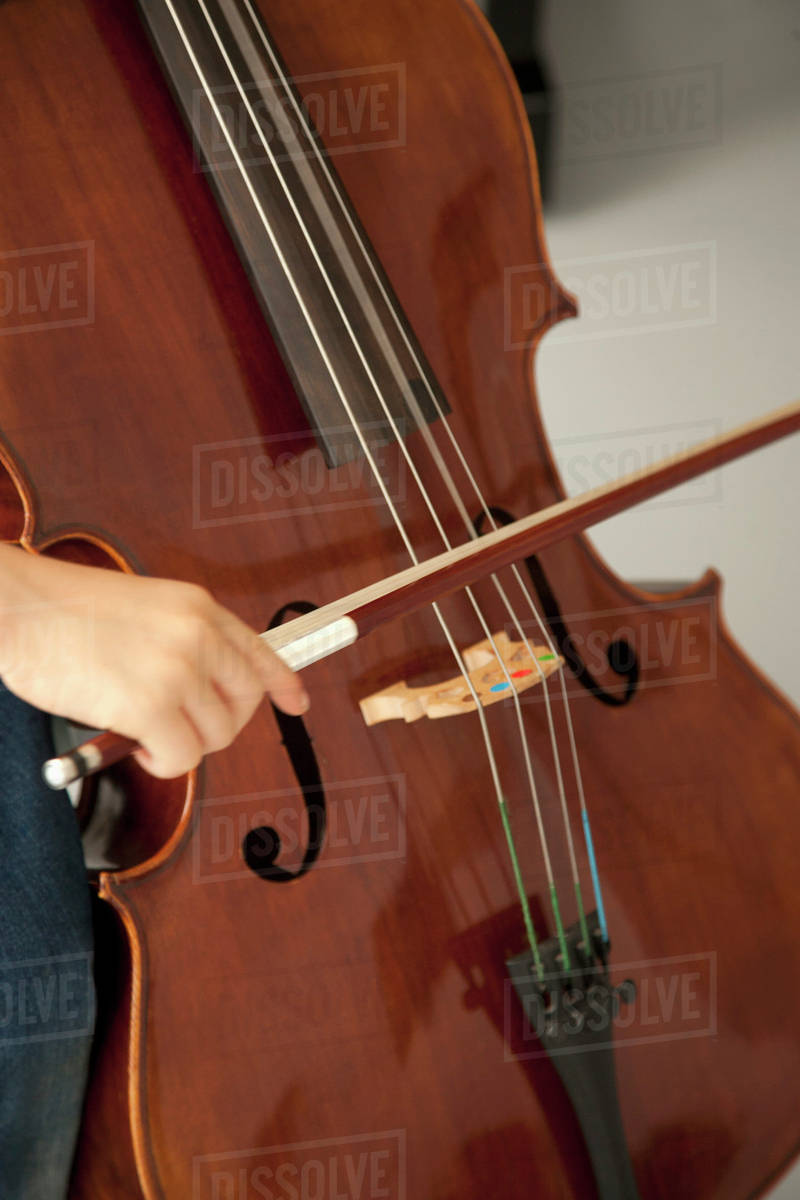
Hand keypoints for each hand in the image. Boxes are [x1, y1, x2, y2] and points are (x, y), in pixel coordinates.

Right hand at [0, 545, 308, 777]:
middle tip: (179, 730)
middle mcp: (197, 634)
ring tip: (140, 730)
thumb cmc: (58, 611)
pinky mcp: (151, 705)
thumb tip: (198, 696)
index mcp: (196, 606)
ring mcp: (178, 668)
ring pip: (215, 736)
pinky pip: (183, 758)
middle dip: (218, 726)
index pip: (258, 649)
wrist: (14, 606)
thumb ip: (177, 641)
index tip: (296, 702)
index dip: (281, 681)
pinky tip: (133, 743)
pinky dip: (161, 762)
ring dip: (181, 745)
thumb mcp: (140, 608)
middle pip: (245, 701)